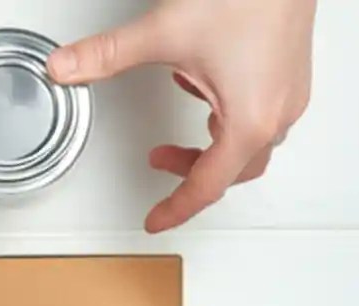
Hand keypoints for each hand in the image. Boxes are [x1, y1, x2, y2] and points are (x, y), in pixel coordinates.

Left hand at [48, 0, 315, 232]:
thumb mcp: (164, 31)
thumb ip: (108, 55)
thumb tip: (67, 68)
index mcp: (249, 122)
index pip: (206, 186)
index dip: (175, 208)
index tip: (156, 220)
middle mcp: (277, 113)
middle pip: (232, 169)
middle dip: (192, 170)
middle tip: (159, 161)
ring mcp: (290, 93)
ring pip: (250, 141)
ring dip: (212, 141)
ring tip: (184, 121)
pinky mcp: (291, 71)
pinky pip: (261, 111)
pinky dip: (229, 112)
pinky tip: (205, 80)